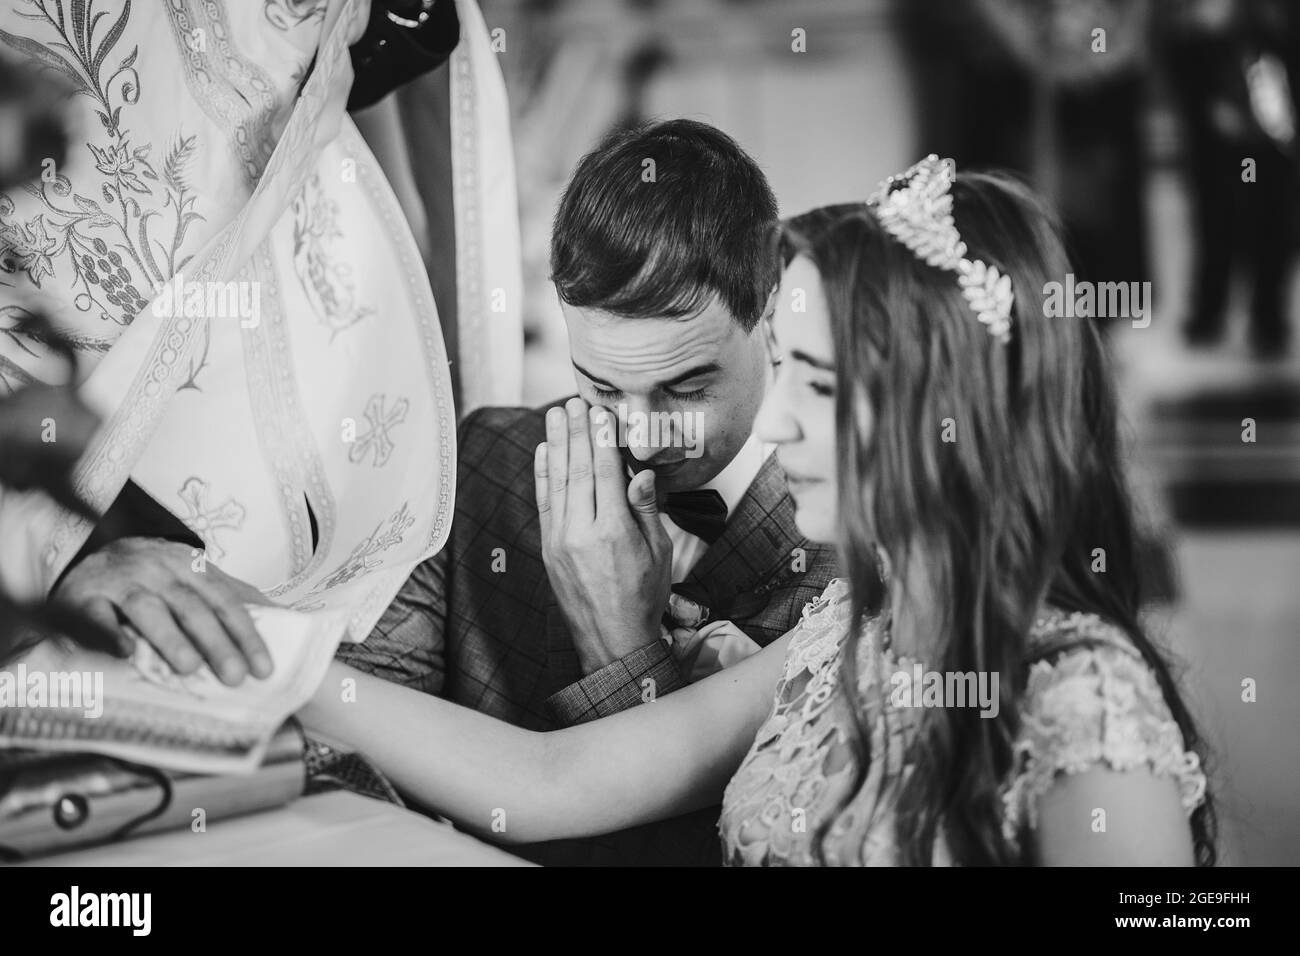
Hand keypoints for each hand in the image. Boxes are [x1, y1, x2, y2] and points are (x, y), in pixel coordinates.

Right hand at [50, 536, 275, 685]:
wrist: (92, 552)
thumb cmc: (155, 576)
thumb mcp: (195, 578)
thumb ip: (232, 598)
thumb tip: (286, 619)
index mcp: (192, 567)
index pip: (226, 602)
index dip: (247, 635)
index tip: (264, 669)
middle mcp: (158, 570)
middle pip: (192, 607)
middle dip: (216, 642)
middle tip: (234, 677)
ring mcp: (120, 580)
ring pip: (147, 608)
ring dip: (169, 637)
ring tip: (188, 667)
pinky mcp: (82, 595)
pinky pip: (95, 615)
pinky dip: (108, 633)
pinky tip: (123, 654)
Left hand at [535, 397, 672, 674]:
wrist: (613, 642)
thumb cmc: (644, 598)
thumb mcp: (658, 553)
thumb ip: (645, 509)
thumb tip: (639, 472)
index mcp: (614, 531)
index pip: (606, 472)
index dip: (603, 438)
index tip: (601, 412)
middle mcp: (581, 532)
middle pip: (578, 470)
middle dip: (576, 432)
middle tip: (573, 402)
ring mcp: (560, 541)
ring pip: (557, 482)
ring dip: (556, 445)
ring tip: (555, 416)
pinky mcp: (548, 549)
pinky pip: (544, 504)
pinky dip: (543, 475)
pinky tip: (544, 452)